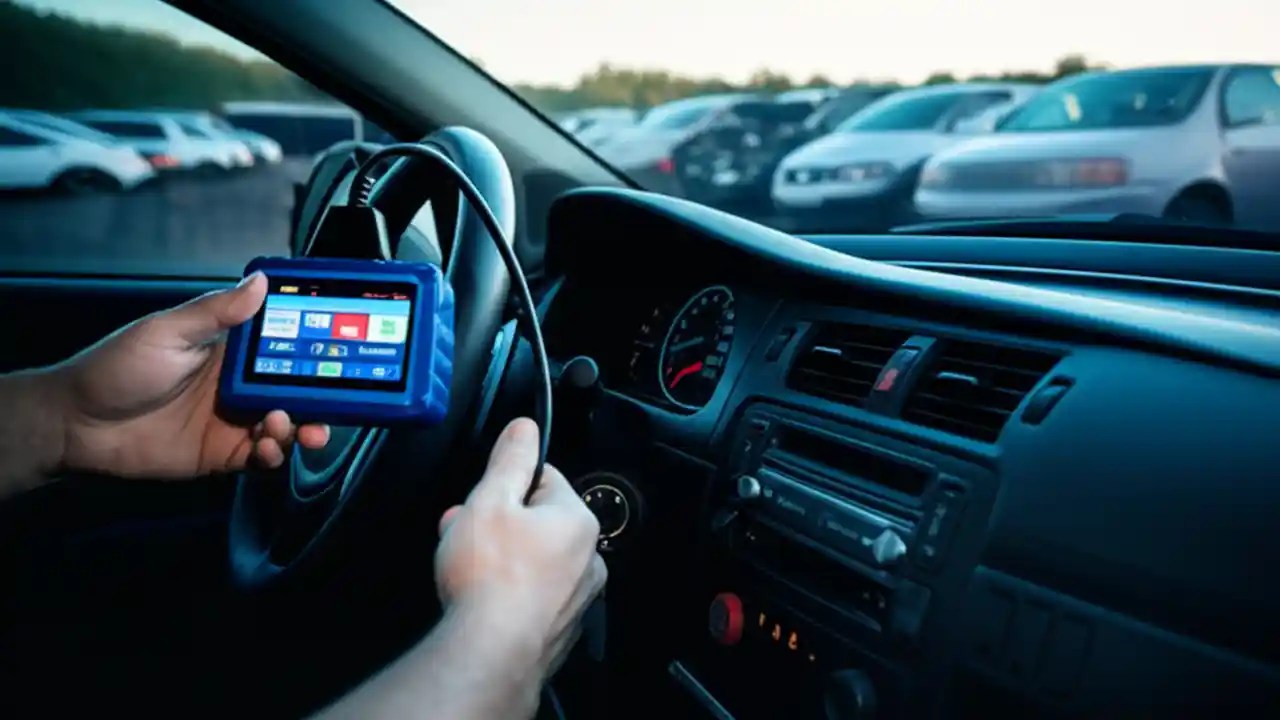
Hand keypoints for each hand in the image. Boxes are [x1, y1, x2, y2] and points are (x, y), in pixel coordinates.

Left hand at [52, 272, 329, 478]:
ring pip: (284, 426)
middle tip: (327, 405)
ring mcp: (231, 423)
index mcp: (229, 353)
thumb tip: (260, 281)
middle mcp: (237, 388)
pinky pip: (260, 457)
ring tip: (287, 427)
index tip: (333, 352)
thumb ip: (215, 312)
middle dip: (318, 399)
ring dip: (298, 428)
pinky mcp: (221, 455)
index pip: (282, 350)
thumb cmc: (115, 368)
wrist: (76, 423)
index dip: (310, 353)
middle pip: (293, 393)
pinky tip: (266, 449)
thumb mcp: (166, 332)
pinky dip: (272, 455)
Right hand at [435, 418, 605, 675]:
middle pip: (538, 523)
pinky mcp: (560, 630)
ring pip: (536, 562)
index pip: (545, 480)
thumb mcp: (491, 499)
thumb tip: (524, 429)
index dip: (505, 486)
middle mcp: (588, 559)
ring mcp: (577, 599)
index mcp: (577, 520)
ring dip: (503, 560)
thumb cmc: (490, 577)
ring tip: (469, 572)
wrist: (491, 653)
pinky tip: (485, 602)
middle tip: (465, 537)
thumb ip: (510, 460)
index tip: (481, 501)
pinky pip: (533, 598)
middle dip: (499, 526)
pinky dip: (511, 595)